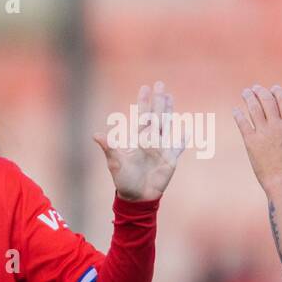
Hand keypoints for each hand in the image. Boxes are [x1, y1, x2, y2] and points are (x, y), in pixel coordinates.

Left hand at [93, 81, 185, 200]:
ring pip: (167, 125)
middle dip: (159, 100)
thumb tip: (95, 134)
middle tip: (160, 84)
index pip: (142, 116)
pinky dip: (182, 139)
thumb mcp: (115, 162)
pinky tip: (186, 130)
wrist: (136, 197)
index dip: (144, 102)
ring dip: (169, 111)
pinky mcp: (171, 159)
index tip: (145, 88)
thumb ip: (109, 147)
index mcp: (137, 139)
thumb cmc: (123, 180)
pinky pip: (178, 147)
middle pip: (157, 116)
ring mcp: (162, 148)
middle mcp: (150, 140)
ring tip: (170, 97)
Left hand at [232, 84, 281, 189]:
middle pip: (267, 101)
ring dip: (249, 98)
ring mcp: (263, 133)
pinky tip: (235, 109)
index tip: (273, 87)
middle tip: (255, 88)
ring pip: (254, 109)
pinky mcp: (250, 142)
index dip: (278, 91)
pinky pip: (243, 124)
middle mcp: (277, 126)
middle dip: (261, 91)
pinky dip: (238, 115)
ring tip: (245, 92)